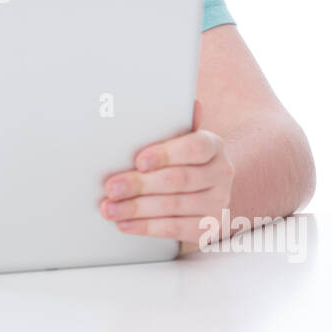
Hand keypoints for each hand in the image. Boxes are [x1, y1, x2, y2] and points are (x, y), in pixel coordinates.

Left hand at [98, 99, 233, 249]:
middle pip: (178, 180)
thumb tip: (190, 102)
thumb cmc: (182, 160)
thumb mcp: (180, 139)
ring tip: (110, 208)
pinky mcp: (208, 228)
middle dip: (139, 184)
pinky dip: (146, 227)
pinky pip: (174, 229)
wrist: (205, 190)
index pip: (195, 148)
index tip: (138, 160)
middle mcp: (222, 173)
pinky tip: (125, 224)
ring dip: (136, 208)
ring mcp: (218, 202)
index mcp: (214, 146)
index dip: (166, 154)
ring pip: (172, 207)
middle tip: (111, 187)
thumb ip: (177, 124)